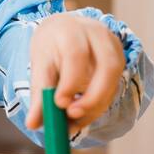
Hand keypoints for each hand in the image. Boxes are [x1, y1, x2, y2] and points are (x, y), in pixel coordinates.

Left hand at [25, 13, 125, 135]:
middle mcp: (96, 33)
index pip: (75, 55)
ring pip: (114, 78)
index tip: (60, 104)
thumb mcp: (40, 67)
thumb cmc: (50, 48)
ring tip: (75, 119)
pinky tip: (84, 110)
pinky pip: (115, 84)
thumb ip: (39, 95)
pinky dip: (101, 102)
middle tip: (74, 116)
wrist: (62, 29)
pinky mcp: (120, 56)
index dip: (70, 82)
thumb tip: (32, 124)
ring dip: (97, 103)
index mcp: (70, 30)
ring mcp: (112, 44)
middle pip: (107, 66)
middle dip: (93, 97)